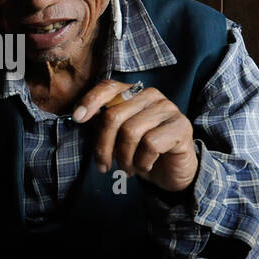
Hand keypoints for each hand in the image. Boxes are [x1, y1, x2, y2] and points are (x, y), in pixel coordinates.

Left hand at [73, 79, 198, 192]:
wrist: (174, 171)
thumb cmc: (142, 152)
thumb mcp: (118, 137)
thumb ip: (103, 124)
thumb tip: (78, 117)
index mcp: (134, 93)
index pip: (108, 87)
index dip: (90, 101)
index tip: (76, 119)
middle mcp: (151, 95)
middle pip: (114, 116)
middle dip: (103, 146)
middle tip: (104, 166)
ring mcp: (168, 109)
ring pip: (131, 132)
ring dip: (124, 158)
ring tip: (127, 169)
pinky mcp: (181, 126)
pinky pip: (151, 144)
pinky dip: (142, 162)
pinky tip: (145, 166)